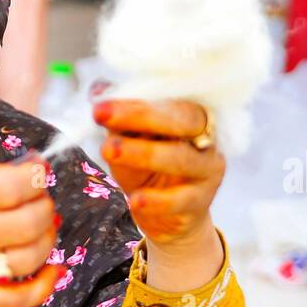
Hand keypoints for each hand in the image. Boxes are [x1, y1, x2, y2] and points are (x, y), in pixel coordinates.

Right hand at [0, 157, 63, 306]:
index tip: (37, 168)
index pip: (12, 186)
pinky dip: (44, 285)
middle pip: (28, 221)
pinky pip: (17, 299)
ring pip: (30, 256)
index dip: (37, 174)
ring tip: (39, 223)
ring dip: (47, 235)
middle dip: (44, 203)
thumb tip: (26, 170)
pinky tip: (50, 267)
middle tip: (36, 197)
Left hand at [94, 98, 225, 290]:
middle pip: (184, 119)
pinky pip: (181, 199)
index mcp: (191, 114)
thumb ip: (118, 120)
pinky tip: (135, 199)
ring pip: (181, 157)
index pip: (169, 98)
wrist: (165, 218)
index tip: (99, 105)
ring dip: (142, 152)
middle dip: (140, 115)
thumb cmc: (147, 172)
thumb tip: (98, 89)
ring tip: (108, 150)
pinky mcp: (202, 201)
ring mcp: (208, 169)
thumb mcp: (128, 143)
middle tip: (100, 115)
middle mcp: (206, 137)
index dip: (135, 100)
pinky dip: (157, 200)